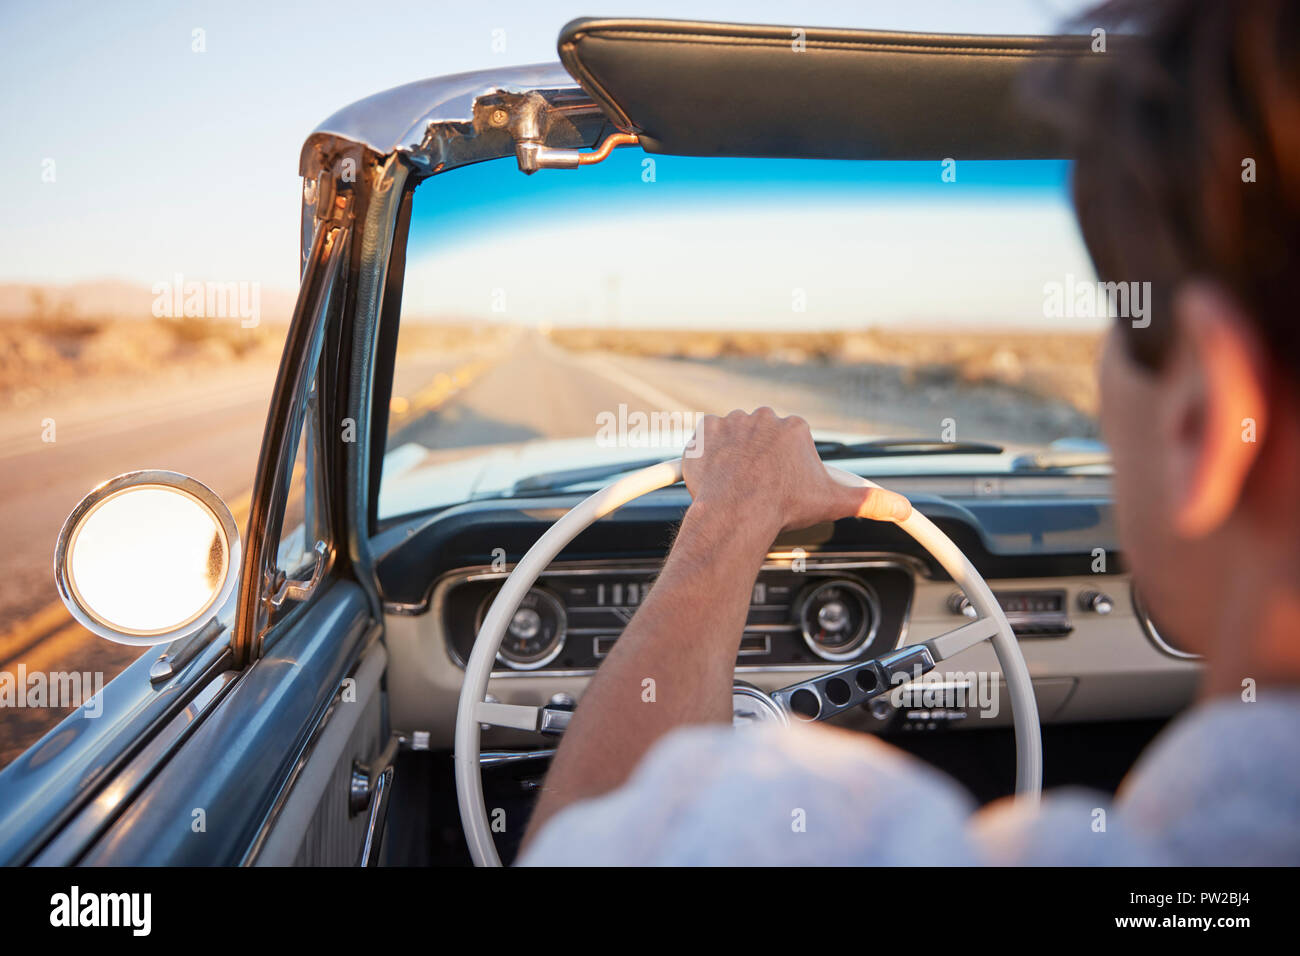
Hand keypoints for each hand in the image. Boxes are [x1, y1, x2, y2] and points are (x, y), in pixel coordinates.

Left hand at [682, 408, 911, 537]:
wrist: (737, 514)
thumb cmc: (782, 507)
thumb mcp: (832, 503)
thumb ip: (869, 500)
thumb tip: (901, 506)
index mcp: (794, 428)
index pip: (790, 442)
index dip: (786, 466)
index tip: (782, 483)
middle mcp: (763, 418)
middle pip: (762, 437)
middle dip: (760, 459)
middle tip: (759, 486)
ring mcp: (732, 422)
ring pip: (734, 437)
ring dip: (734, 455)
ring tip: (737, 484)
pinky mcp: (704, 431)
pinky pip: (705, 437)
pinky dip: (707, 453)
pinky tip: (715, 473)